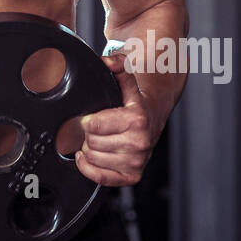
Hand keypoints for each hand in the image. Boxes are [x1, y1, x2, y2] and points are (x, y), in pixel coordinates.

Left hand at [74, 58, 158, 186]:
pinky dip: (88, 168)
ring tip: (97, 139)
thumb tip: (107, 62)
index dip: (86, 120)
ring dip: (89, 149)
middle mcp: (140, 143)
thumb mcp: (127, 78)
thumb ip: (116, 65)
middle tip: (93, 128)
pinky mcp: (132, 176)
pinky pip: (101, 177)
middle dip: (87, 134)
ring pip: (94, 159)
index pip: (94, 125)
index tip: (89, 117)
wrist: (153, 117)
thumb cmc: (136, 101)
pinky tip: (89, 155)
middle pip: (92, 142)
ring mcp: (137, 162)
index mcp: (137, 120)